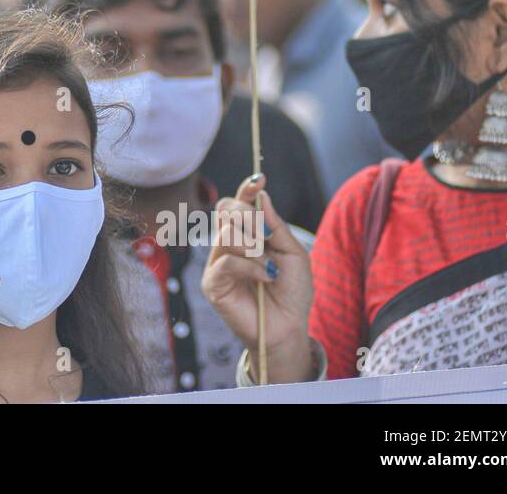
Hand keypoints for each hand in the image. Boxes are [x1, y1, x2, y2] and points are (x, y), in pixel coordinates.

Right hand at [201, 173, 316, 382]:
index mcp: (248, 234)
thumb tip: (262, 197)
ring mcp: (219, 262)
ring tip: (270, 266)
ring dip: (254, 247)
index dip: (246, 189)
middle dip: (249, 216)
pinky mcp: (213, 282)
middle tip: (266, 235)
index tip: (260, 179)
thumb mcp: (294, 253)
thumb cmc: (293, 292)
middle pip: (226, 210)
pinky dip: (251, 267)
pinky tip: (265, 277)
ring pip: (227, 233)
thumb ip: (276, 225)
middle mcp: (229, 244)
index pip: (239, 203)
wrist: (289, 327)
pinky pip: (227, 260)